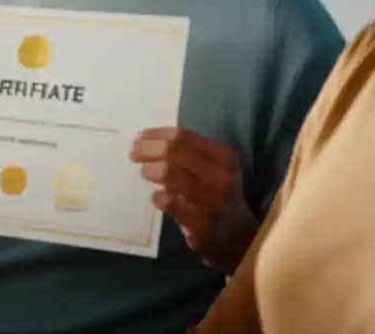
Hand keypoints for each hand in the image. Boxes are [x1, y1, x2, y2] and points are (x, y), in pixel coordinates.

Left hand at [130, 126, 255, 273]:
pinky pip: (169, 204)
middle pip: (174, 152)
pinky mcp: (202, 226)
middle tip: (134, 152)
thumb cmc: (218, 195)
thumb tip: (148, 140)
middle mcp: (222, 178)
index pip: (183, 137)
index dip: (156, 135)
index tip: (140, 137)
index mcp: (225, 158)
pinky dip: (158, 197)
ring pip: (170, 174)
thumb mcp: (214, 168)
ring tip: (145, 172)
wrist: (239, 238)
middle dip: (148, 149)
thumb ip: (187, 153)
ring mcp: (213, 203)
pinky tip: (157, 198)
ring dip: (150, 170)